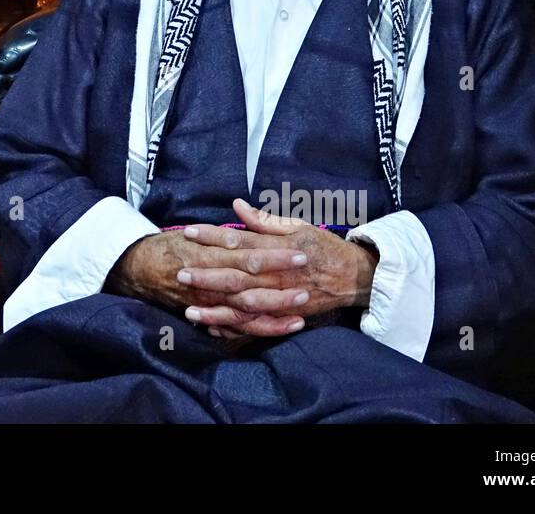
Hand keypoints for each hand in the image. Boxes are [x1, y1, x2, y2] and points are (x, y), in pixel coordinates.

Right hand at [104, 218, 315, 337]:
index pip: (249, 254)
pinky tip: (280, 327)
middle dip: (280, 287)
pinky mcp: (208, 315)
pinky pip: (235, 326)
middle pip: (251, 285)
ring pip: (245, 310)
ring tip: (301, 313)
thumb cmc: (168, 247)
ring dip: (273, 312)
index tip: (301, 252)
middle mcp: (210, 280)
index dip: (276, 255)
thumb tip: (242, 210)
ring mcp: (209, 301)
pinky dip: (256, 328)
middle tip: (308, 285)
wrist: (137, 269)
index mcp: (210, 254)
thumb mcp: (194, 233)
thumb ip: (222, 229)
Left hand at [179, 198, 378, 339]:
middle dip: (207, 275)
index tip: (189, 233)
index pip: (239, 240)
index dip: (212, 236)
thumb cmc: (323, 247)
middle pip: (236, 275)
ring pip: (243, 305)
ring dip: (216, 308)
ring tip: (189, 309)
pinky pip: (257, 324)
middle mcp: (276, 274)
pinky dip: (235, 328)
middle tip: (180, 272)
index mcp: (277, 248)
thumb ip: (264, 220)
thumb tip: (237, 205)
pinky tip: (214, 329)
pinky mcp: (285, 314)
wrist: (354, 277)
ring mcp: (281, 297)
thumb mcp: (297, 226)